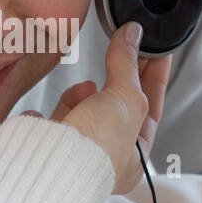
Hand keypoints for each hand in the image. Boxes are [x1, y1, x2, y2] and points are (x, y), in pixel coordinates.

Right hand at [27, 22, 171, 194]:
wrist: (46, 166)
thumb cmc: (92, 154)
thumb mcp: (124, 101)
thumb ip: (127, 64)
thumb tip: (131, 36)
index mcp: (134, 159)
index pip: (151, 109)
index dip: (155, 78)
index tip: (155, 51)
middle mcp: (105, 158)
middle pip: (117, 106)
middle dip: (117, 81)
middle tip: (125, 48)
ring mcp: (75, 150)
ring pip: (86, 108)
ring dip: (85, 95)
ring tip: (85, 93)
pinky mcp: (48, 142)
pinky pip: (58, 115)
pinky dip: (60, 107)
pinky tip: (58, 111)